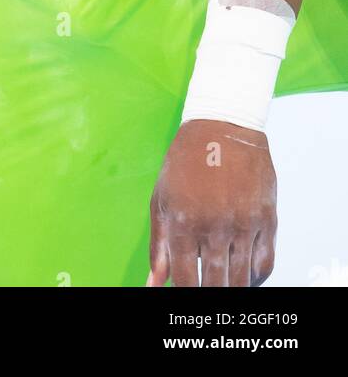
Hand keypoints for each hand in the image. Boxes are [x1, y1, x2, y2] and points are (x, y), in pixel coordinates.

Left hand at [147, 119, 276, 286]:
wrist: (222, 126)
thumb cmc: (186, 162)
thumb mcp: (162, 199)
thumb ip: (159, 246)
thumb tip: (153, 284)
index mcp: (184, 222)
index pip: (185, 280)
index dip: (185, 293)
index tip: (186, 293)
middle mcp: (215, 226)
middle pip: (215, 284)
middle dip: (209, 294)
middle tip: (206, 290)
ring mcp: (244, 224)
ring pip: (241, 279)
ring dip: (231, 288)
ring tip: (223, 285)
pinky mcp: (267, 219)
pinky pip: (264, 264)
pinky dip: (254, 276)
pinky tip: (243, 274)